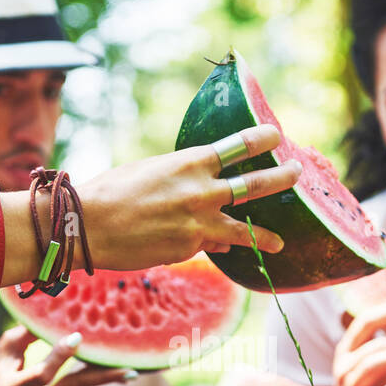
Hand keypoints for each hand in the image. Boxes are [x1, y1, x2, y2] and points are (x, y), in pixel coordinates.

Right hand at [0, 326, 130, 385]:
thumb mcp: (4, 351)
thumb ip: (29, 335)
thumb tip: (58, 317)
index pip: (42, 374)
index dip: (60, 356)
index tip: (78, 337)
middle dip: (104, 377)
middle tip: (132, 371)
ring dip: (91, 373)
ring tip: (122, 366)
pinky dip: (74, 383)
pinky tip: (72, 377)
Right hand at [78, 124, 301, 270]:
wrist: (88, 225)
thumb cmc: (112, 192)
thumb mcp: (151, 171)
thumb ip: (183, 180)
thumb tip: (205, 196)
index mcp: (190, 162)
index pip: (238, 146)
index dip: (262, 140)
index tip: (277, 137)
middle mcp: (202, 190)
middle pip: (256, 184)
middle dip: (282, 178)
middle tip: (297, 173)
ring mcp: (200, 222)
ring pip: (246, 229)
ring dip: (269, 234)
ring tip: (283, 240)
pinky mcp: (191, 248)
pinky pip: (214, 245)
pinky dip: (217, 245)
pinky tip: (221, 247)